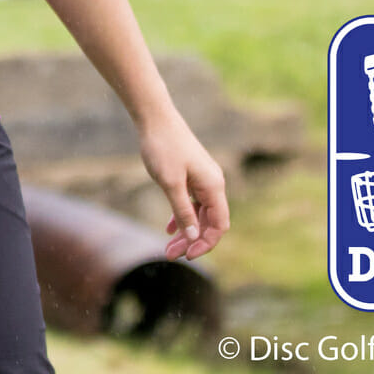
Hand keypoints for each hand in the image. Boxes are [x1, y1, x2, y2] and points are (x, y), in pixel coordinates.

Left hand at [139, 112, 229, 260]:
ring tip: (169, 247)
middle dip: (192, 240)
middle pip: (209, 221)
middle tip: (171, 255)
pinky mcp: (191, 174)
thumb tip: (194, 237)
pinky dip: (181, 215)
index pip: (219, 225)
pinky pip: (191, 202)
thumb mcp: (170, 183)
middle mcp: (213, 183)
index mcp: (214, 186)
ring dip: (186, 231)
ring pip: (199, 213)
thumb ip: (183, 211)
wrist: (155, 118)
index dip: (206, 243)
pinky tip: (169, 228)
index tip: (188, 255)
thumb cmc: (162, 147)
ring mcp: (202, 178)